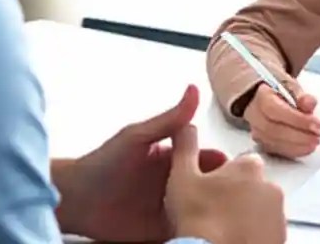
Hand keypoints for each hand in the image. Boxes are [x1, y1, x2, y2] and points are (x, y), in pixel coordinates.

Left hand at [54, 84, 226, 240]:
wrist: (77, 199)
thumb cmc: (104, 163)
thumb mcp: (138, 136)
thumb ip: (169, 119)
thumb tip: (194, 89)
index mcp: (173, 157)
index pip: (208, 159)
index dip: (225, 163)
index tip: (242, 168)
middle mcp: (176, 183)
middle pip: (210, 186)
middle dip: (225, 190)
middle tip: (241, 195)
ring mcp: (171, 207)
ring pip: (203, 210)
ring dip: (216, 212)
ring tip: (233, 216)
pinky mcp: (163, 230)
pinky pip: (187, 231)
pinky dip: (199, 231)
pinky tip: (211, 232)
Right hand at [167, 124, 286, 243]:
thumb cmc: (200, 219)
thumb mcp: (182, 175)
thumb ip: (185, 145)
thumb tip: (186, 126)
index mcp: (249, 168)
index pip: (240, 163)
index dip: (223, 175)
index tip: (210, 187)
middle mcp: (271, 188)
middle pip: (252, 186)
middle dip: (237, 195)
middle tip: (213, 210)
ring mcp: (278, 216)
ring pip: (261, 209)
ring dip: (247, 215)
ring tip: (222, 227)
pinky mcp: (280, 238)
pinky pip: (266, 231)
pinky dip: (254, 234)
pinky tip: (234, 239)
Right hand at [244, 81, 319, 157]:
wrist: (263, 98)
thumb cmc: (279, 91)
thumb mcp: (291, 86)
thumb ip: (301, 95)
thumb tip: (310, 103)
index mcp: (262, 97)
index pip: (276, 110)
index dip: (297, 120)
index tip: (317, 124)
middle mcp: (255, 116)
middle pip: (274, 130)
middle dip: (299, 135)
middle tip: (317, 136)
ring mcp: (256, 131)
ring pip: (274, 143)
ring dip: (297, 145)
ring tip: (314, 142)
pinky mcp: (261, 142)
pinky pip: (276, 150)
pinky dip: (293, 151)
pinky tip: (307, 148)